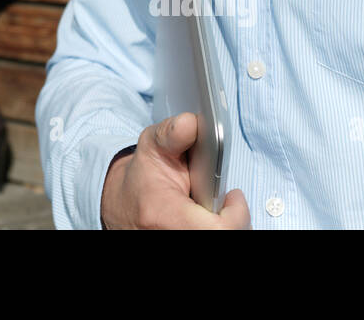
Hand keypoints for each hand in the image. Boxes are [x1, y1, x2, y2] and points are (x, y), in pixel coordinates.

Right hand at [100, 113, 249, 228]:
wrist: (126, 206)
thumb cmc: (142, 179)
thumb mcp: (153, 146)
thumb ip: (173, 133)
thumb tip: (191, 122)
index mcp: (165, 214)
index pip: (220, 229)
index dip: (237, 214)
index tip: (233, 196)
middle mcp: (171, 233)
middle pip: (229, 233)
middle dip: (234, 218)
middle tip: (224, 202)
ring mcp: (174, 240)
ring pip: (227, 235)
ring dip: (227, 223)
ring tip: (212, 208)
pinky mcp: (185, 239)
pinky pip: (215, 235)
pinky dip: (217, 226)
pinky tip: (208, 218)